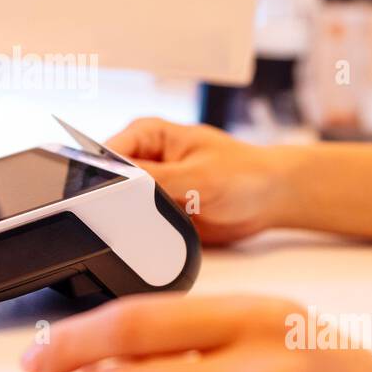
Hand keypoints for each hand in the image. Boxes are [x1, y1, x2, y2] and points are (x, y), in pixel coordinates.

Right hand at [107, 118, 371, 246]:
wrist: (271, 198)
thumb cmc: (245, 173)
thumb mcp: (198, 176)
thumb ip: (156, 181)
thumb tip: (119, 187)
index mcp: (147, 134)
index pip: (107, 154)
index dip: (100, 177)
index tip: (102, 198)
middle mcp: (144, 158)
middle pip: (108, 181)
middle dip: (113, 201)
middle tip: (131, 216)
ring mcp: (150, 186)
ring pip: (120, 206)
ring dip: (129, 220)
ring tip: (151, 224)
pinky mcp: (159, 211)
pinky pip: (139, 224)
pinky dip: (143, 233)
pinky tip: (155, 237)